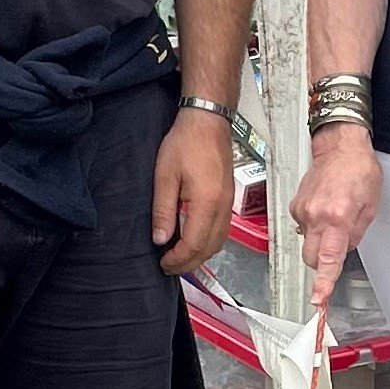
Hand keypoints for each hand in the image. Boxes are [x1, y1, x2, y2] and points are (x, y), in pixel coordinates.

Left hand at [151, 108, 233, 274]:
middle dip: (189, 263)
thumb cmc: (184, 144)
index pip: (194, 245)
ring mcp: (229, 204)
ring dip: (200, 255)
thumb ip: (163, 211)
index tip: (162, 264)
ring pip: (219, 242)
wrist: (208, 121)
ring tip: (179, 258)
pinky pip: (222, 230)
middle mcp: (223, 208)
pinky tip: (194, 241)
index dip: (178, 260)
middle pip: (209, 249)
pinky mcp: (229, 199)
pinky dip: (209, 243)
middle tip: (168, 267)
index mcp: (207, 204)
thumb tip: (160, 240)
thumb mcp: (165, 176)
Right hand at [290, 124, 381, 314]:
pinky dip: (315, 225)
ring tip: (336, 216)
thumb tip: (345, 248)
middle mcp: (315, 216)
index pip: (328, 259)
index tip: (318, 300)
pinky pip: (304, 227)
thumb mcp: (371, 205)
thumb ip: (356, 233)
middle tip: (338, 245)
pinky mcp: (295, 205)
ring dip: (321, 239)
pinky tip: (326, 208)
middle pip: (311, 258)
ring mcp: (302, 211)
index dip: (323, 283)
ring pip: (307, 242)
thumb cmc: (359, 170)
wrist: (339, 145)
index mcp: (337, 217)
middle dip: (323, 261)